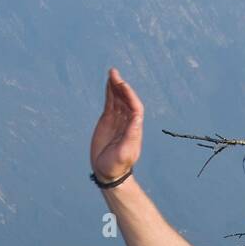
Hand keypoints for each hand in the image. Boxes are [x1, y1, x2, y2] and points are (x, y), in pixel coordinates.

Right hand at [90, 68, 143, 182]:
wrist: (107, 172)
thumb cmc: (117, 165)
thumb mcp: (125, 152)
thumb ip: (131, 135)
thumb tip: (137, 117)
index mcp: (134, 128)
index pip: (135, 107)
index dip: (130, 95)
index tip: (123, 85)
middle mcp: (127, 122)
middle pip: (126, 99)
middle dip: (121, 86)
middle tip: (114, 74)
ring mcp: (117, 120)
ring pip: (118, 99)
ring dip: (116, 86)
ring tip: (111, 73)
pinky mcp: (107, 120)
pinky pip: (109, 103)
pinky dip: (109, 92)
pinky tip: (108, 82)